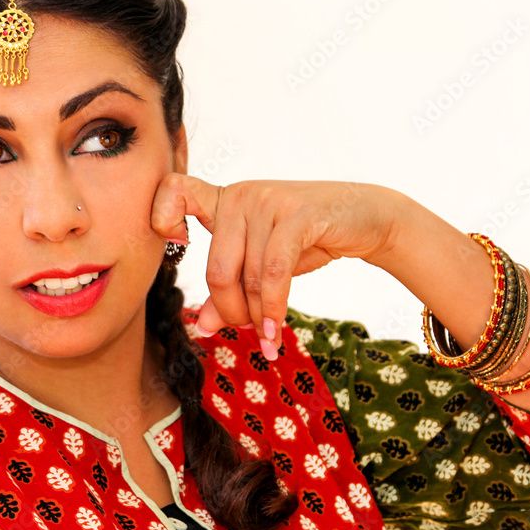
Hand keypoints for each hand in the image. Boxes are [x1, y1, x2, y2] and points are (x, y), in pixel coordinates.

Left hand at [151, 175, 399, 358]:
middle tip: (247, 331)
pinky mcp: (298, 214)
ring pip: (247, 276)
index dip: (162, 216)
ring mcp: (268, 201)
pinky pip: (274, 271)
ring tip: (267, 338)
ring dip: (256, 317)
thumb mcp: (262, 265)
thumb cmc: (306, 241)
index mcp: (223, 200)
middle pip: (217, 268)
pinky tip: (274, 332)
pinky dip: (273, 308)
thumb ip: (230, 290)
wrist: (367, 217)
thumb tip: (201, 327)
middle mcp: (241, 196)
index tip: (179, 242)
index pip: (174, 190)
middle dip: (230, 310)